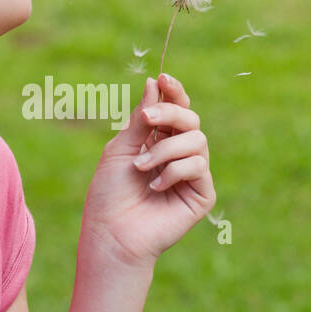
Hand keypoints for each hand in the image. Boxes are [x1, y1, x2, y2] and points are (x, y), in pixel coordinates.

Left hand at [80, 72, 216, 266]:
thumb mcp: (120, 149)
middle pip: (190, 118)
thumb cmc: (109, 194)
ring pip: (197, 140)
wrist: (111, 234)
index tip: (163, 77)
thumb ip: (139, 119)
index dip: (174, 91)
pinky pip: (198, 166)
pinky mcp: (201, 194)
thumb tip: (155, 82)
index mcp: (158, 141)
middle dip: (169, 112)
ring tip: (141, 168)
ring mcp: (192, 175)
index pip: (176, 109)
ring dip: (164, 149)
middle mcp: (178, 155)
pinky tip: (155, 186)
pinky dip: (174, 171)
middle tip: (146, 119)